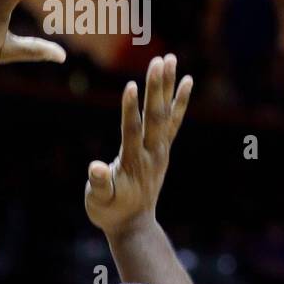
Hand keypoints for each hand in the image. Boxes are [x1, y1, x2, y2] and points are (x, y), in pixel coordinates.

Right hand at [85, 54, 192, 238]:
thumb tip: (97, 168)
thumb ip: (99, 185)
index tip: (131, 86)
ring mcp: (160, 151)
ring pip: (166, 114)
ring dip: (168, 86)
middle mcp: (151, 154)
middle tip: (158, 61)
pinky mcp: (163, 150)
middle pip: (155, 117)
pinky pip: (175, 122)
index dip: (131, 110)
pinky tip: (187, 80)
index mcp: (133, 164)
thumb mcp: (98, 202)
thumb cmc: (110, 212)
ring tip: (169, 59)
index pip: (132, 132)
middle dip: (157, 89)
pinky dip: (181, 101)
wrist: (133, 224)